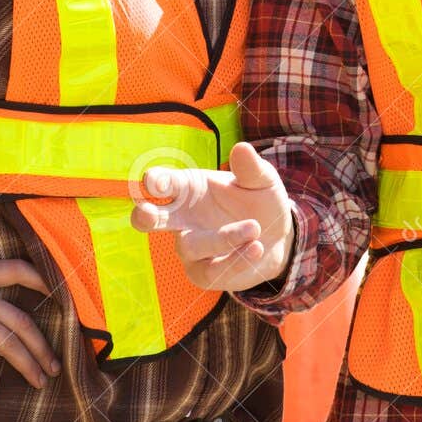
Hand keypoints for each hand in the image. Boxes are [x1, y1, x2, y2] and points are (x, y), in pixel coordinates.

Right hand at [130, 140, 294, 291]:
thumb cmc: (259, 201)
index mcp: (185, 188)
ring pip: (190, 246)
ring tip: (254, 227)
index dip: (155, 181)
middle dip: (144, 217)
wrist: (276, 237)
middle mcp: (180, 218)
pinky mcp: (203, 273)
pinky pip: (212, 270)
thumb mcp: (261, 181)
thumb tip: (242, 148)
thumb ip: (251, 168)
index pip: (162, 183)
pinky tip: (256, 247)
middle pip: (149, 220)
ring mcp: (189, 248)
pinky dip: (235, 259)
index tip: (154, 181)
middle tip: (146, 213)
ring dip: (222, 238)